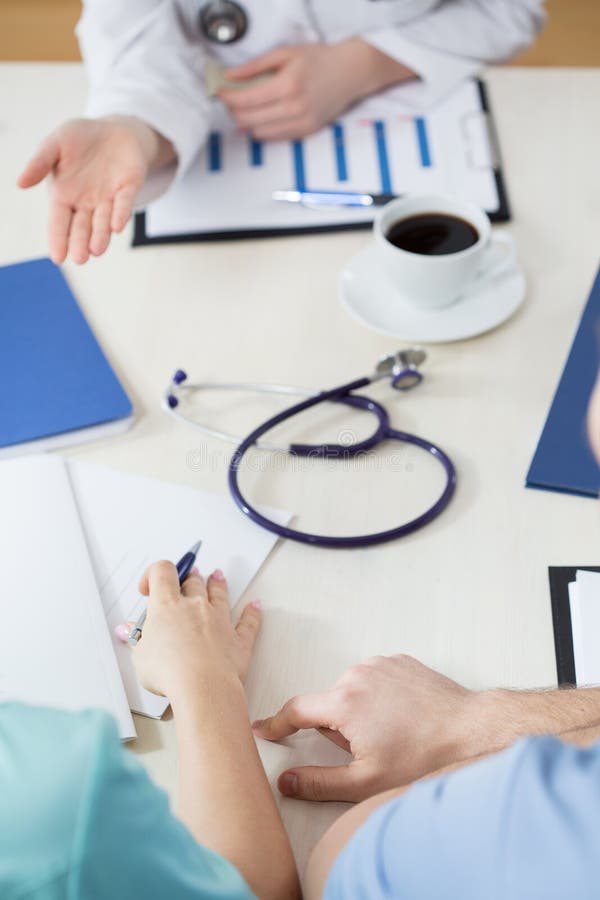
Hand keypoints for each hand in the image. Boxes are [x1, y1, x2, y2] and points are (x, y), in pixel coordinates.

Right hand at [17, 116, 171, 264]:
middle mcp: (87, 203)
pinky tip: (116, 226)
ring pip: (104, 221)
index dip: (58, 239)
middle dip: (81, 243)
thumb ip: (40, 163)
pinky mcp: (128, 188)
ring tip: (97, 250)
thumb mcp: (55, 144)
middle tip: (80, 259)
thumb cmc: (80, 139)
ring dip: (101, 236)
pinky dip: (121, 213)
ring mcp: (108, 198)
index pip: (59, 221)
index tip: (58, 257)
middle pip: (82, 227)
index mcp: (65, 196)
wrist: (113, 130)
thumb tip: (20, 184)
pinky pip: (124, 202)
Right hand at [131, 561, 261, 700]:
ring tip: (217, 576)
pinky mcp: (238, 639)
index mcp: (168, 605)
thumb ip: (138, 640)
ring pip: (219, 594)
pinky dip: (252, 612)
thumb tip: (128, 632)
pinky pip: (248, 621)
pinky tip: (255, 606)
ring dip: (217, 584)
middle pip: (193, 581)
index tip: (148, 585)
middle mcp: (195, 606)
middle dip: (187, 578)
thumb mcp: (140, 656)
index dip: (153, 573)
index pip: (162, 572)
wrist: (203, 688)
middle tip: (185, 578)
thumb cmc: (170, 672)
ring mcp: (219, 620)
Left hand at [219, 39, 415, 140]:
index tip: (220, 92)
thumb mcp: (286, 53)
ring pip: (259, 133)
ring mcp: (301, 123)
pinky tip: (261, 118)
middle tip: (231, 100)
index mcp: (287, 85)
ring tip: (246, 108)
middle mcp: (294, 108)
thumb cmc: (320, 60)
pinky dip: (263, 129)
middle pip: (248, 120)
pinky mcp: (306, 132)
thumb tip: (230, 76)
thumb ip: (255, 67)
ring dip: (247, 123)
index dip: (227, 98)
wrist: (350, 73)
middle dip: (234, 111)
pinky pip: (275, 138)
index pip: (245, 101)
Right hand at [254, 654, 483, 802]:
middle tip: (369, 749)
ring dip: (360, 712)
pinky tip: (402, 717)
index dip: (277, 724)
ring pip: (352, 692)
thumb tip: (286, 782)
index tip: (264, 729)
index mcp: (344, 701)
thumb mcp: (365, 781)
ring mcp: (380, 663)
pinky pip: (374, 680)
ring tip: (392, 733)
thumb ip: (318, 782)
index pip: (296, 710)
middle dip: (339, 728)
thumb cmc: (423, 756)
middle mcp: (357, 674)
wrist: (470, 729)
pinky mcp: (399, 660)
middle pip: (329, 704)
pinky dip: (380, 698)